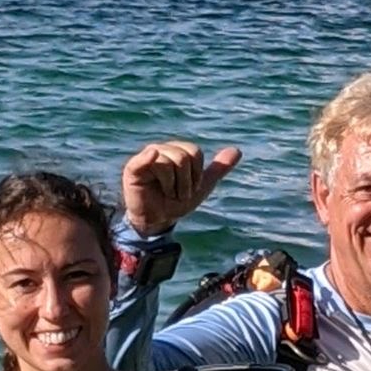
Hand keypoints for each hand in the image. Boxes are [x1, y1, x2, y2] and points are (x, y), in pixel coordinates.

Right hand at [120, 138, 240, 236]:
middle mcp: (163, 149)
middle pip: (184, 156)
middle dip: (185, 182)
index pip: (195, 153)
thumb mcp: (202, 186)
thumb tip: (237, 151)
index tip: (189, 188)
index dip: (196, 175)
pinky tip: (152, 156)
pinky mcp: (134, 168)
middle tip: (177, 193)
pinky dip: (150, 156)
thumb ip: (218, 169)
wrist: (158, 221)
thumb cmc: (176, 202)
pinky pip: (145, 157)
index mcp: (178, 150)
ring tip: (167, 194)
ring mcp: (147, 157)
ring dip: (173, 186)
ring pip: (170, 161)